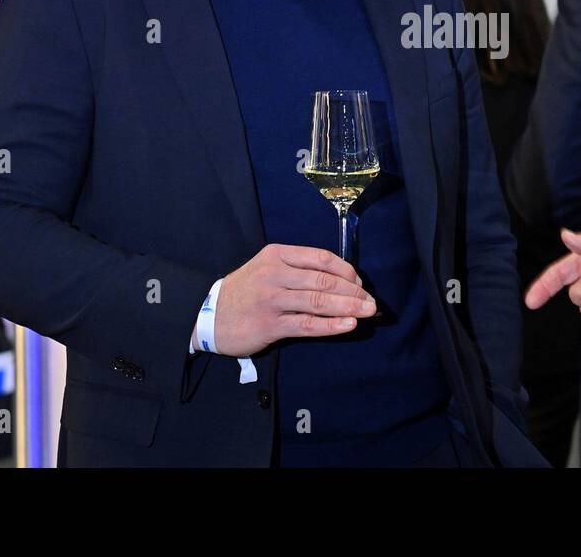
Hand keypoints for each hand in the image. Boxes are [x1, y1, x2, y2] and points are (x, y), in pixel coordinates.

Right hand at [211, 244, 375, 355]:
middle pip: (324, 280)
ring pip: (319, 301)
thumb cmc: (245, 291)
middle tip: (371, 302)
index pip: (322, 257)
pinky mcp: (270, 324)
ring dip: (349, 307)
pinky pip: (307, 324)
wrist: (209, 314)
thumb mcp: (267, 268)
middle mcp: (275, 274)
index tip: (360, 283)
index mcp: (278, 254)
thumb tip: (340, 280)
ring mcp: (272, 299)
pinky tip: (349, 325)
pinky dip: (331, 325)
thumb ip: (298, 270)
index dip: (347, 270)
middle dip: (354, 291)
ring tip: (368, 312)